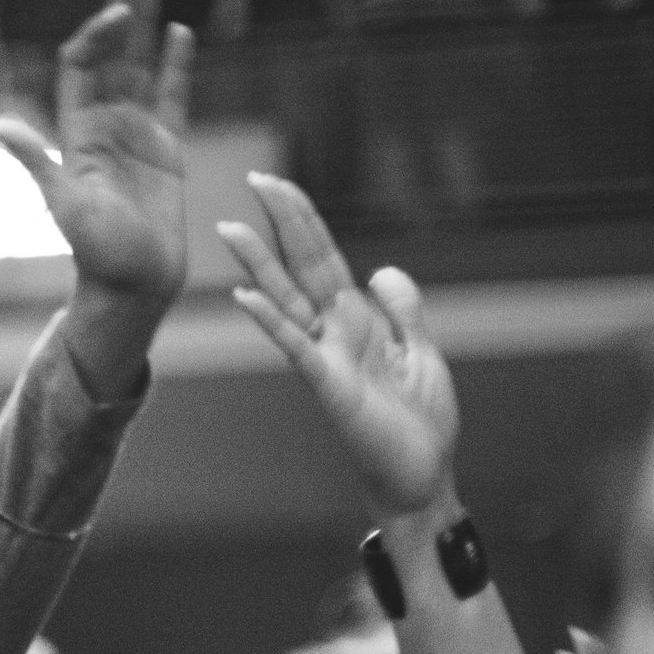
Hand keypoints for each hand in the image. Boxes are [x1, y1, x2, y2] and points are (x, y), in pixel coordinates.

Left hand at [0, 0, 194, 311]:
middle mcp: (106, 128)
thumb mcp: (63, 203)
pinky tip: (181, 33)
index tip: (117, 12)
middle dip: (125, 12)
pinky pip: (173, 98)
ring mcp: (137, 136)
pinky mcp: (168, 150)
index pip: (83, 68)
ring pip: (142, 68)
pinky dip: (177, 66)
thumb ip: (34, 161)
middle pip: (114, 57)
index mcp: (79, 135)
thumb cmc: (96, 253)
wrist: (133, 286)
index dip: (97, 36)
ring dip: (148, 27)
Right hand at [220, 172, 457, 515]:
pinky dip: (270, 320)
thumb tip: (382, 270)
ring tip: (230, 229)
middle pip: (301, 265)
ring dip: (258, 263)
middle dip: (280, 222)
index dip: (304, 220)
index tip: (278, 187)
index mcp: (357, 320)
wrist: (420, 474)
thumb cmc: (418, 423)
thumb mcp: (422, 352)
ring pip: (286, 299)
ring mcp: (326, 357)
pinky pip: (295, 345)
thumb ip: (403, 310)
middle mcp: (333, 332)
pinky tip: (246, 295)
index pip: (324, 259)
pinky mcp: (327, 385)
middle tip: (254, 179)